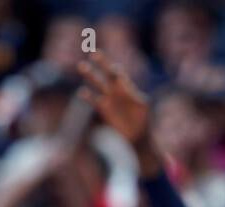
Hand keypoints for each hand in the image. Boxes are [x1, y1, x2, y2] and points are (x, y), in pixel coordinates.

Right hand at [77, 58, 163, 174]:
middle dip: (100, 63)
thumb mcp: (143, 106)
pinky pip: (94, 100)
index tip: (113, 71)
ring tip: (81, 65)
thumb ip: (134, 95)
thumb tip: (125, 88)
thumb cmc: (143, 120)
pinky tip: (82, 92)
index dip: (115, 70)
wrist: (137, 136)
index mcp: (127, 87)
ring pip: (98, 84)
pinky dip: (88, 97)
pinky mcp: (104, 109)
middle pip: (106, 73)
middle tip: (92, 52)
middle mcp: (116, 90)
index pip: (119, 74)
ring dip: (90, 75)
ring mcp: (109, 99)